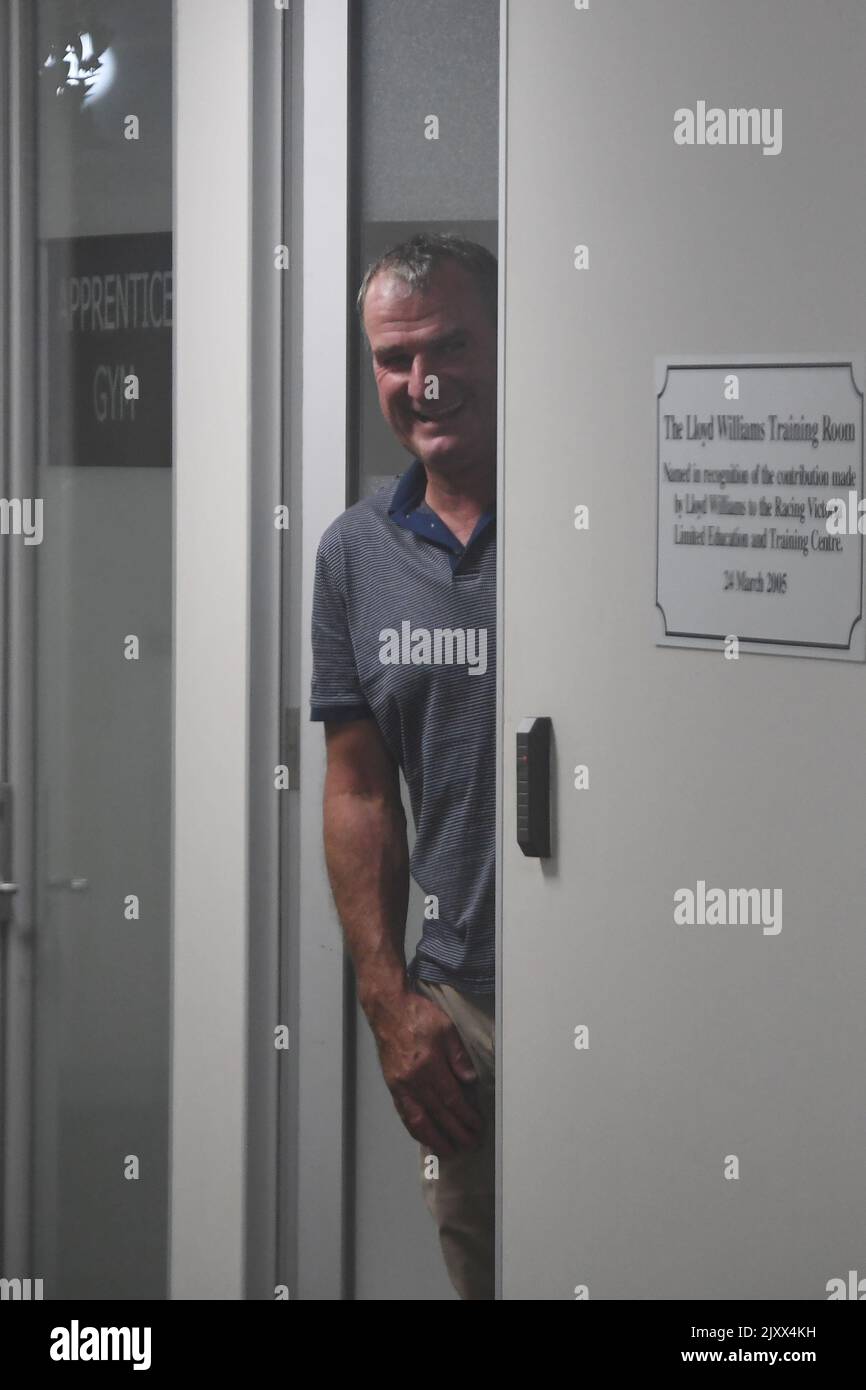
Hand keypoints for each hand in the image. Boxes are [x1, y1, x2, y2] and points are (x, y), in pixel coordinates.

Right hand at [372, 990, 482, 1158]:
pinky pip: (403, 1113)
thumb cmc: (417, 1014)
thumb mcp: (446, 1029)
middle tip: (469, 1145)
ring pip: (418, 1121)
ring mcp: (400, 1085)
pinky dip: (415, 1129)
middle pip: (437, 1115)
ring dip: (434, 1139)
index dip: (466, 1117)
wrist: (388, 1009)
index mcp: (429, 1066)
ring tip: (448, 1150)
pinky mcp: (392, 1085)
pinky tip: (424, 1136)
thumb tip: (469, 1080)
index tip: (476, 1126)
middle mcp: (413, 1080)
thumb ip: (458, 1056)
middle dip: (455, 1134)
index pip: (451, 1100)